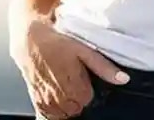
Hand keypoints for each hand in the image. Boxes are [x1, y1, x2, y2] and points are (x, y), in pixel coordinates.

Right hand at [10, 19, 128, 118]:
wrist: (30, 40)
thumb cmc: (57, 43)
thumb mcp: (84, 50)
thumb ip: (104, 67)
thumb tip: (123, 79)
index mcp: (74, 87)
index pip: (88, 100)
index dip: (87, 87)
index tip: (82, 75)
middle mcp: (60, 98)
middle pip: (77, 108)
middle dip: (77, 95)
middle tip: (71, 77)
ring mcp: (47, 102)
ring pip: (64, 113)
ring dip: (65, 102)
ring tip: (62, 83)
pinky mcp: (37, 102)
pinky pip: (49, 115)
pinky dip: (54, 108)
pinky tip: (54, 93)